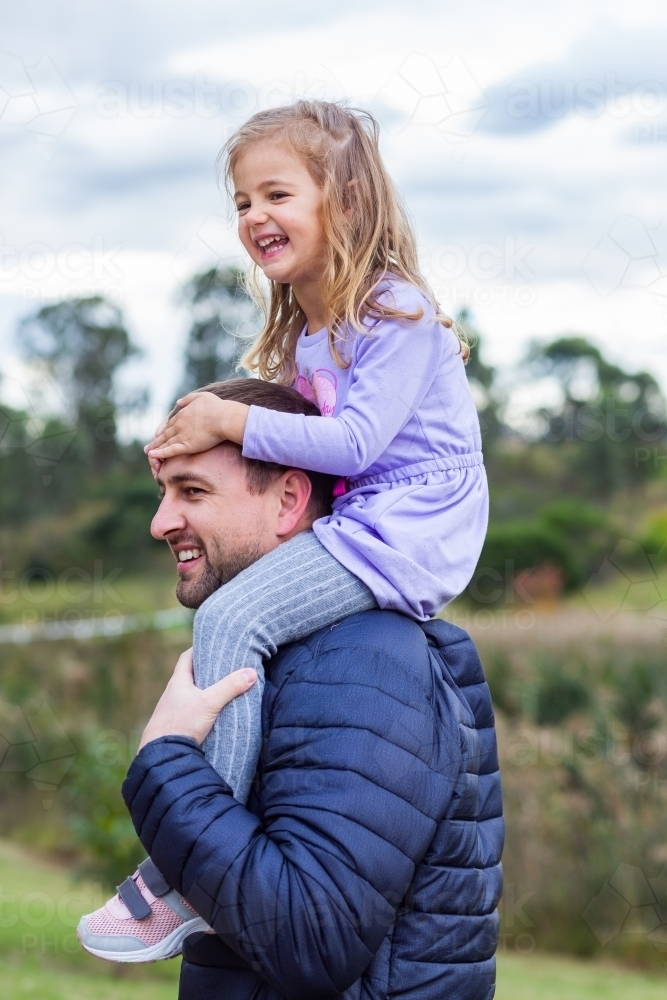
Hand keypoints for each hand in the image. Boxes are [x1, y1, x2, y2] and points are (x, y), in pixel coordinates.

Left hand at [138, 648, 256, 749]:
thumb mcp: (209, 703)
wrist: (162, 756)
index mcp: (177, 683)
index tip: (210, 646)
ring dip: (203, 693)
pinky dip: (200, 710)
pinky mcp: (175, 728)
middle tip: (223, 669)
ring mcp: (172, 712)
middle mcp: (172, 695)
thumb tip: (251, 673)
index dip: (198, 650)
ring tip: (221, 692)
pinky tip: (212, 717)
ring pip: (189, 696)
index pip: (186, 658)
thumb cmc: (181, 724)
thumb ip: (230, 687)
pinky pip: (189, 713)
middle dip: (205, 672)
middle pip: (189, 677)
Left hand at [144, 393, 249, 461]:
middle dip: (156, 440)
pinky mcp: (187, 445)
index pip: (170, 423)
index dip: (164, 429)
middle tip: (148, 446)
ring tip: (148, 452)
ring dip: (155, 447)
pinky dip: (161, 453)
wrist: (224, 419)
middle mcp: (180, 425)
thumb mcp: (202, 396)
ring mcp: (182, 435)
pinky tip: (152, 455)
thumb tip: (178, 402)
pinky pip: (171, 450)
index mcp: (183, 414)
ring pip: (165, 443)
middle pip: (165, 434)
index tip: (158, 434)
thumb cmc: (217, 407)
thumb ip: (188, 399)